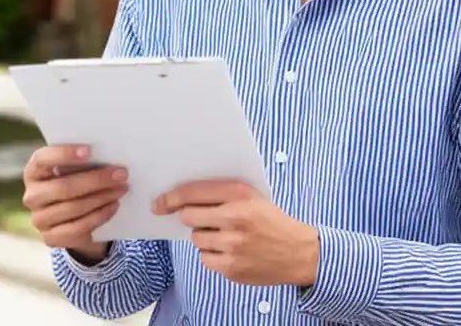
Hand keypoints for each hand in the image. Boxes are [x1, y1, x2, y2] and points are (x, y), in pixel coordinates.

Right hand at [22, 144, 128, 259]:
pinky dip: (99, 216)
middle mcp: (31, 196)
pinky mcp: (50, 238)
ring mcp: (39, 219)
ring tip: (121, 189)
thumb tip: (107, 158)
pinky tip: (113, 206)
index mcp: (33, 172)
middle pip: (63, 187)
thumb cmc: (75, 185)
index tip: (89, 150)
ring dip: (101, 198)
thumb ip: (81, 164)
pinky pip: (78, 228)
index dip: (64, 154)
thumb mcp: (73, 171)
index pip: (42, 159)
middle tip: (120, 174)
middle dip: (95, 180)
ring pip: (73, 208)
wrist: (73, 220)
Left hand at [153, 180, 318, 286]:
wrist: (300, 253)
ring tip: (226, 236)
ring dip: (204, 237)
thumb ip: (221, 193)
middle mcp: (235, 218)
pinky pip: (205, 259)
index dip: (170, 197)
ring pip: (196, 239)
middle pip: (188, 217)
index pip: (192, 192)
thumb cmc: (272, 221)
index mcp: (239, 195)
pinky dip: (212, 255)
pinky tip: (230, 251)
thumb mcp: (252, 196)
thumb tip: (181, 197)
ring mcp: (233, 245)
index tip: (160, 202)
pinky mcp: (232, 267)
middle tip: (203, 220)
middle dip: (191, 217)